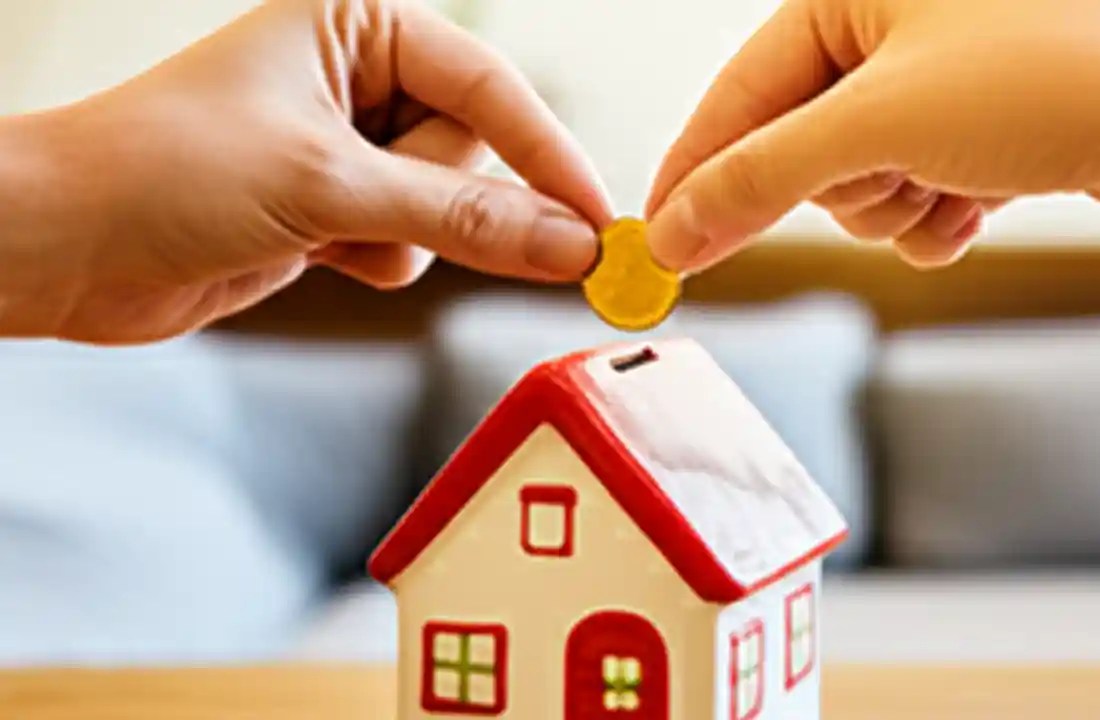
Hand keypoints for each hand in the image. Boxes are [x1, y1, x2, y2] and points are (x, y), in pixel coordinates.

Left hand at [2, 0, 609, 343]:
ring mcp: (350, 148)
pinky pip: (412, 244)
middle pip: (474, 148)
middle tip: (419, 229)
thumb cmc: (165, 170)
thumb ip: (462, 217)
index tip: (598, 221)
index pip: (488, 86)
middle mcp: (359, 78)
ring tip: (328, 229)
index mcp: (356, 24)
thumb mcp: (328, 184)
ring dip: (405, 236)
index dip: (546, 155)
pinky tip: (314, 252)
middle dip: (452, 200)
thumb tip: (569, 244)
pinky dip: (379, 260)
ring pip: (448, 206)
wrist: (67, 248)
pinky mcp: (337, 209)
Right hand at [646, 0, 1099, 270]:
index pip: (738, 91)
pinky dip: (932, 216)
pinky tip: (974, 207)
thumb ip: (758, 179)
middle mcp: (896, 24)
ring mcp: (944, 77)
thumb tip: (675, 230)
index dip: (694, 172)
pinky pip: (913, 194)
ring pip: (856, 180)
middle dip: (835, 185)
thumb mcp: (877, 126)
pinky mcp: (986, 126)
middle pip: (797, 143)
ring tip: (949, 186)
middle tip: (883, 181)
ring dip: (891, 206)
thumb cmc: (1069, 73)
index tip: (655, 241)